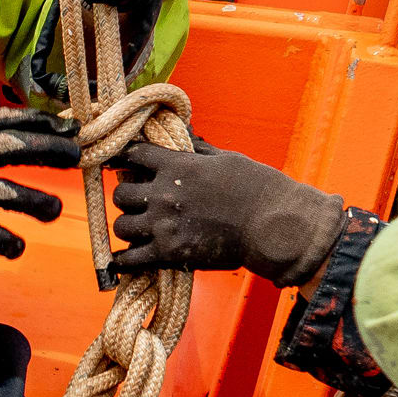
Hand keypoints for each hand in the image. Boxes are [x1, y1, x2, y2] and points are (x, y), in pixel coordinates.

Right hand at [0, 109, 73, 258]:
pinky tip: (18, 248)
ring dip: (37, 202)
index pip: (4, 119)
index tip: (65, 127)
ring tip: (55, 210)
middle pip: (14, 148)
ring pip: (7, 193)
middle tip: (76, 158)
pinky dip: (5, 242)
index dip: (39, 122)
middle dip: (50, 152)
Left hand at [110, 140, 344, 285]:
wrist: (277, 225)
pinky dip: (123, 261)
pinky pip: (130, 259)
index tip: (119, 163)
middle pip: (121, 194)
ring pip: (121, 226)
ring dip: (128, 227)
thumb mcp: (226, 160)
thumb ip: (198, 150)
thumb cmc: (258, 188)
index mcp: (178, 166)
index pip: (134, 155)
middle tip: (137, 203)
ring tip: (137, 229)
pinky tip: (122, 260)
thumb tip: (184, 135)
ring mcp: (164, 224)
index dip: (124, 158)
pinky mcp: (169, 252)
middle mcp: (164, 194)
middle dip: (127, 198)